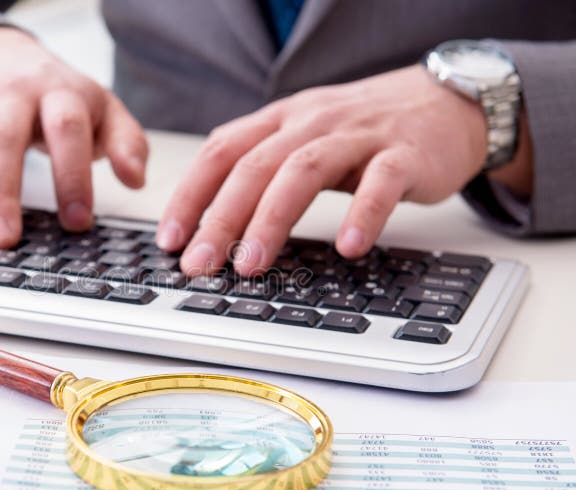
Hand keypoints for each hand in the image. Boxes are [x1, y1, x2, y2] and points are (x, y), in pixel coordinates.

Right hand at [0, 26, 147, 248]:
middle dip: (2, 190)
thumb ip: (127, 142)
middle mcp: (13, 91)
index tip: (76, 223)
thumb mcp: (104, 113)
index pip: (68, 130)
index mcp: (62, 94)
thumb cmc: (60, 99)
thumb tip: (136, 178)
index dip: (72, 175)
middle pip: (5, 134)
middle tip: (2, 240)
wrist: (9, 57)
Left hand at [156, 65, 527, 276]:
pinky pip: (381, 183)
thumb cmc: (363, 130)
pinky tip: (348, 248)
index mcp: (281, 120)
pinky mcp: (406, 153)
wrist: (443, 101)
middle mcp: (311, 122)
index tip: (169, 239)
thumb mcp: (303, 137)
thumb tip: (212, 224)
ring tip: (251, 264)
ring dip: (272, 220)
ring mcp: (358, 135)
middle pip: (254, 166)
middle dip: (220, 218)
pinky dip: (362, 214)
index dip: (190, 195)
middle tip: (200, 264)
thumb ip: (263, 169)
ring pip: (304, 171)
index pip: (221, 151)